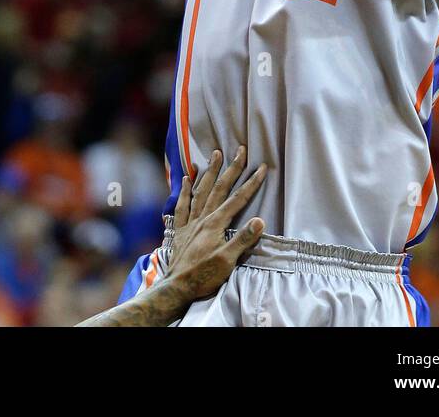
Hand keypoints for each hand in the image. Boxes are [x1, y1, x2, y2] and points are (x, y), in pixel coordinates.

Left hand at [165, 147, 266, 302]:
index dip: (251, 183)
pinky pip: (182, 205)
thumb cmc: (204, 276)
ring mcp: (191, 222)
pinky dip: (184, 190)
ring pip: (201, 191)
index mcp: (215, 224)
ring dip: (209, 172)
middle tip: (239, 150)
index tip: (261, 168)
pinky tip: (186, 178)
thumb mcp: (227, 261)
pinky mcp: (181, 229)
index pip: (237, 199)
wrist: (177, 287)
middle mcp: (202, 218)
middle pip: (219, 188)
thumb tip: (260, 221)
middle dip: (231, 169)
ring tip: (215, 154)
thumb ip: (243, 240)